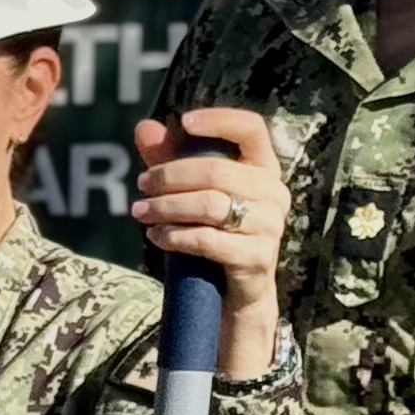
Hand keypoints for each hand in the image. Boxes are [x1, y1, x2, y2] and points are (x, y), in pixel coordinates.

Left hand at [131, 108, 288, 379]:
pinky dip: (175, 236)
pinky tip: (155, 236)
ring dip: (167, 206)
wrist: (235, 294)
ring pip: (210, 205)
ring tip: (140, 212)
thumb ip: (169, 160)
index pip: (252, 128)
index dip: (219, 120)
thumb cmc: (214, 233)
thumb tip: (144, 127)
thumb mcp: (189, 194)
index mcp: (263, 169)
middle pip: (218, 170)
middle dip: (170, 175)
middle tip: (140, 185)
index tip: (183, 122)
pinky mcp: (257, 259)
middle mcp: (274, 194)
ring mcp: (270, 227)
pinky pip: (209, 240)